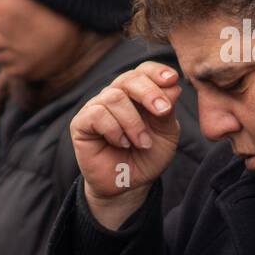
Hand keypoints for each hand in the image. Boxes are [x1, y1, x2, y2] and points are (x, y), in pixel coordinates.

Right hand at [71, 61, 183, 229]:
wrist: (129, 183)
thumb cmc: (148, 155)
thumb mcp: (166, 133)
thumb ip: (167, 110)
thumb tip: (173, 85)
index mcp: (137, 93)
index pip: (143, 70)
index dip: (157, 71)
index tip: (172, 79)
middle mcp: (115, 94)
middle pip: (129, 78)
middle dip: (149, 93)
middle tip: (163, 112)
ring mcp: (97, 107)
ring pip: (114, 97)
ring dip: (134, 122)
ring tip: (143, 143)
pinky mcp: (81, 123)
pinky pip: (97, 114)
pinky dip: (115, 129)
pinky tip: (122, 143)